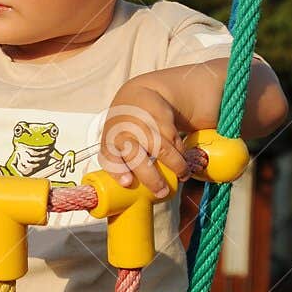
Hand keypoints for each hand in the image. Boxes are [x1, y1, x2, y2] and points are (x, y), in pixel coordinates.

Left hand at [100, 79, 190, 198]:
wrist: (138, 96)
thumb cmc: (124, 130)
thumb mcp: (115, 144)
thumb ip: (121, 164)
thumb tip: (129, 196)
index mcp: (109, 143)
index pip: (109, 157)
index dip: (118, 170)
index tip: (128, 182)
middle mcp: (123, 133)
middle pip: (136, 156)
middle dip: (151, 177)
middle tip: (162, 191)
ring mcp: (142, 124)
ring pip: (161, 149)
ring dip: (175, 166)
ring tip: (182, 176)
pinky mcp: (160, 117)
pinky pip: (173, 139)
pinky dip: (180, 152)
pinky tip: (182, 159)